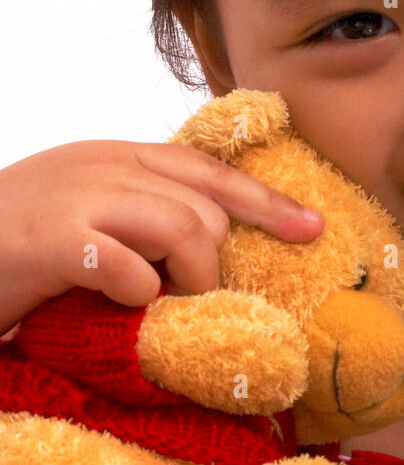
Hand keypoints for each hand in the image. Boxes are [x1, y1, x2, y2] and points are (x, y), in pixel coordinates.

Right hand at [0, 139, 324, 334]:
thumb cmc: (10, 251)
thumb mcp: (82, 217)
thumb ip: (138, 218)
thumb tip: (207, 251)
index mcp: (113, 157)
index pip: (209, 170)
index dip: (266, 200)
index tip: (313, 228)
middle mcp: (101, 166)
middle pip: (207, 206)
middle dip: (212, 263)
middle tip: (180, 299)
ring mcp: (75, 197)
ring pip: (186, 229)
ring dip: (185, 281)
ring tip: (153, 307)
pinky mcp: (51, 239)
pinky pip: (131, 270)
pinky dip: (135, 298)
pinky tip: (109, 307)